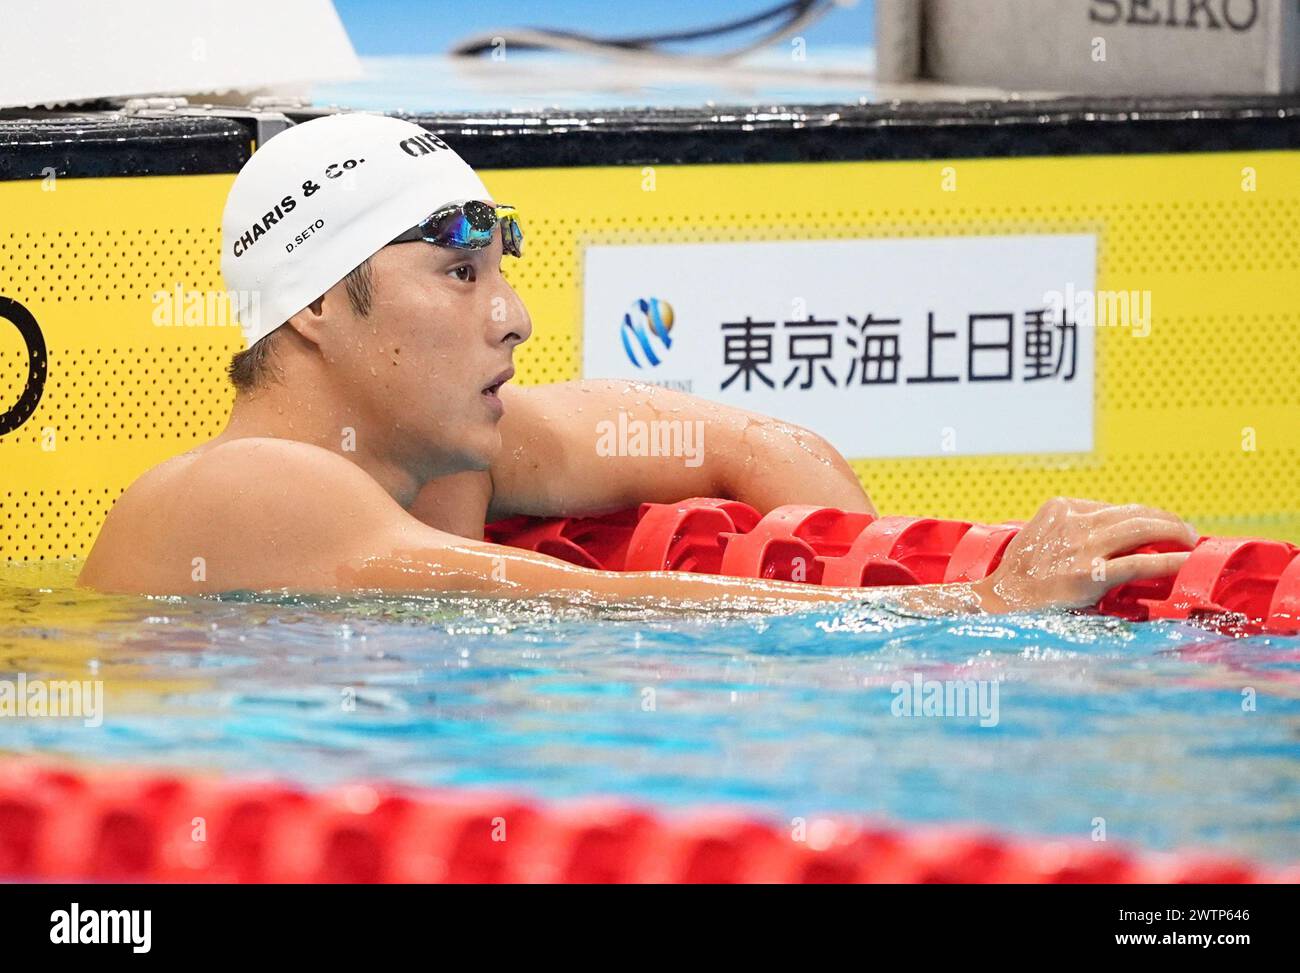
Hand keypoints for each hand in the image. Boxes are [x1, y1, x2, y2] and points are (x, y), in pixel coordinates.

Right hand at [973, 497, 1197, 611]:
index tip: (1156, 526)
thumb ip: (1072, 529)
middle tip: (1184, 531)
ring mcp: (1083, 546)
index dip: (1141, 516)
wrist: (1001, 600)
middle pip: (1134, 513)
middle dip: (1165, 520)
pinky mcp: (1090, 574)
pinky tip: (1186, 558)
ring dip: (1173, 532)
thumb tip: (1114, 535)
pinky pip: (1139, 561)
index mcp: (1061, 507)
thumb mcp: (1041, 535)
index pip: (1113, 507)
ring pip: (1142, 529)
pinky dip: (1168, 559)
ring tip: (1189, 541)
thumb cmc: (1020, 574)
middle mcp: (1074, 521)